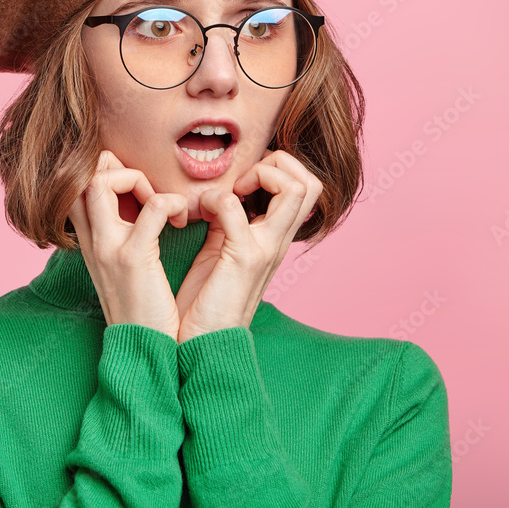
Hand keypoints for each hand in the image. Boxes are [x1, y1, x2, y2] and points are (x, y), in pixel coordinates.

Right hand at [67, 150, 187, 338]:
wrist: (145, 351)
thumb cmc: (146, 309)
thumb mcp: (124, 267)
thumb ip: (124, 234)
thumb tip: (143, 205)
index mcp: (90, 240)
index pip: (78, 183)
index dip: (109, 172)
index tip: (143, 194)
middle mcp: (92, 239)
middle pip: (82, 174)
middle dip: (119, 167)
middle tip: (151, 193)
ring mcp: (108, 247)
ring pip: (100, 180)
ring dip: (139, 180)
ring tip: (165, 206)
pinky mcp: (133, 258)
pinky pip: (151, 209)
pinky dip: (171, 203)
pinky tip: (182, 220)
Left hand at [174, 149, 322, 343]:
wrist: (201, 345)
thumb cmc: (206, 301)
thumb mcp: (222, 251)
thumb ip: (229, 221)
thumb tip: (224, 193)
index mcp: (276, 239)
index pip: (306, 187)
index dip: (278, 170)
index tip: (241, 184)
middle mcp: (279, 242)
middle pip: (311, 182)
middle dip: (276, 163)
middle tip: (241, 183)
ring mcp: (266, 249)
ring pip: (294, 187)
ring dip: (257, 174)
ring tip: (226, 196)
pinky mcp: (244, 258)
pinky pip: (234, 206)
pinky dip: (213, 198)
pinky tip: (197, 214)